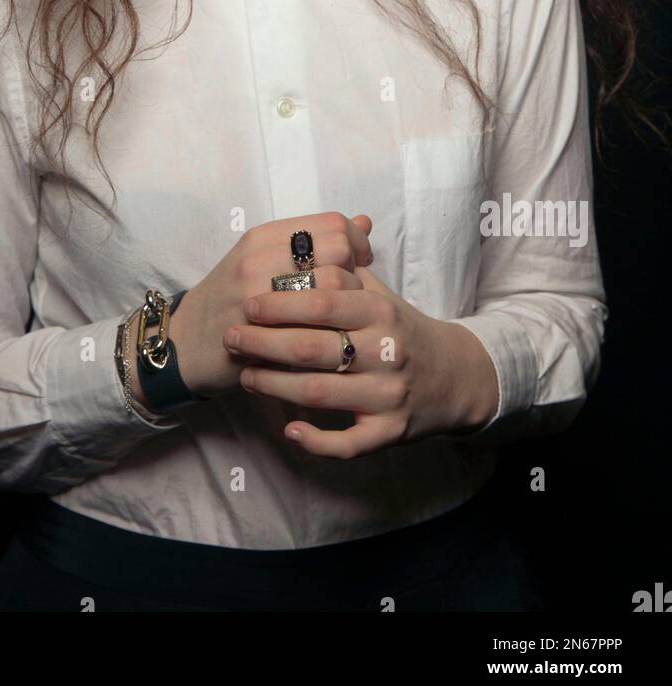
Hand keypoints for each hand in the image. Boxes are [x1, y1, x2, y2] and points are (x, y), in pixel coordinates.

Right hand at [167, 212, 374, 398]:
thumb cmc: (231, 298)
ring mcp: (258, 296)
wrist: (185, 341)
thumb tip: (364, 222)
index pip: (332, 224)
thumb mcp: (265, 259)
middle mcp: (259, 259)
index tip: (357, 261)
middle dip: (355, 274)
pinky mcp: (259, 334)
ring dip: (347, 306)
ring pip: (333, 288)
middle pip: (338, 252)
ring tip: (339, 317)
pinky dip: (331, 333)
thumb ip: (313, 241)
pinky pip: (315, 328)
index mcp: (262, 236)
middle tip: (350, 295)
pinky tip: (328, 339)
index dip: (356, 242)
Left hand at [226, 254, 499, 456]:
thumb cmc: (399, 328)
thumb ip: (341, 273)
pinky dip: (316, 440)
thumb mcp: (379, 294)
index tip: (247, 304)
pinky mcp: (390, 431)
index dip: (280, 304)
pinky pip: (348, 442)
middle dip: (263, 344)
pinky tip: (289, 429)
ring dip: (274, 386)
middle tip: (231, 338)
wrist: (453, 375)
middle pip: (313, 348)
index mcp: (381, 311)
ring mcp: (389, 394)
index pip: (323, 302)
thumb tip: (299, 243)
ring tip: (245, 375)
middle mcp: (387, 350)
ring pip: (320, 393)